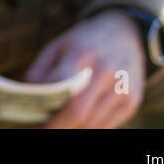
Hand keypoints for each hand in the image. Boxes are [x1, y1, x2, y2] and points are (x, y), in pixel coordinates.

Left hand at [25, 10, 145, 127]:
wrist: (124, 33)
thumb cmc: (83, 43)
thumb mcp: (57, 46)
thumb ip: (40, 71)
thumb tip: (30, 101)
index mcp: (82, 54)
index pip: (62, 88)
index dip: (46, 110)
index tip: (32, 122)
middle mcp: (105, 72)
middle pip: (78, 113)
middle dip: (58, 128)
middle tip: (43, 130)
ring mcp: (122, 88)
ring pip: (92, 124)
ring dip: (72, 129)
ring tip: (57, 126)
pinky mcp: (132, 101)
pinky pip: (106, 126)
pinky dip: (88, 129)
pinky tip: (76, 124)